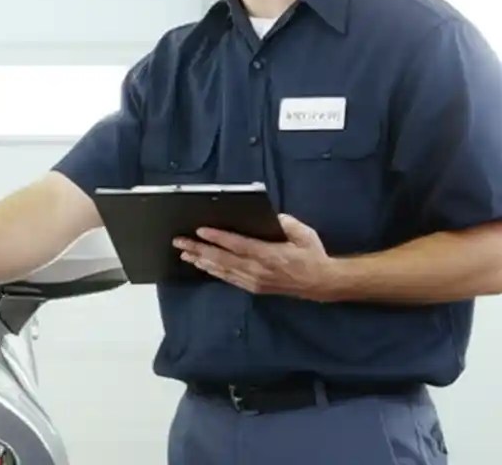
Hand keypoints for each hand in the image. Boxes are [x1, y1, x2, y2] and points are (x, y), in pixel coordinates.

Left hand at [173, 214, 339, 301]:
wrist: (321, 283)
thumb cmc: (311, 255)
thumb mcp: (303, 234)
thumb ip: (286, 223)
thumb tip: (269, 215)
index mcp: (270, 254)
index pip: (238, 244)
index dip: (218, 237)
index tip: (200, 230)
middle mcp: (258, 269)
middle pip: (223, 259)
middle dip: (199, 249)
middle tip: (179, 242)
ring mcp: (254, 280)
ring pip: (222, 270)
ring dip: (201, 261)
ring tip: (183, 254)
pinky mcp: (253, 287)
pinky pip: (228, 278)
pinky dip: (213, 271)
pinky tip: (202, 265)